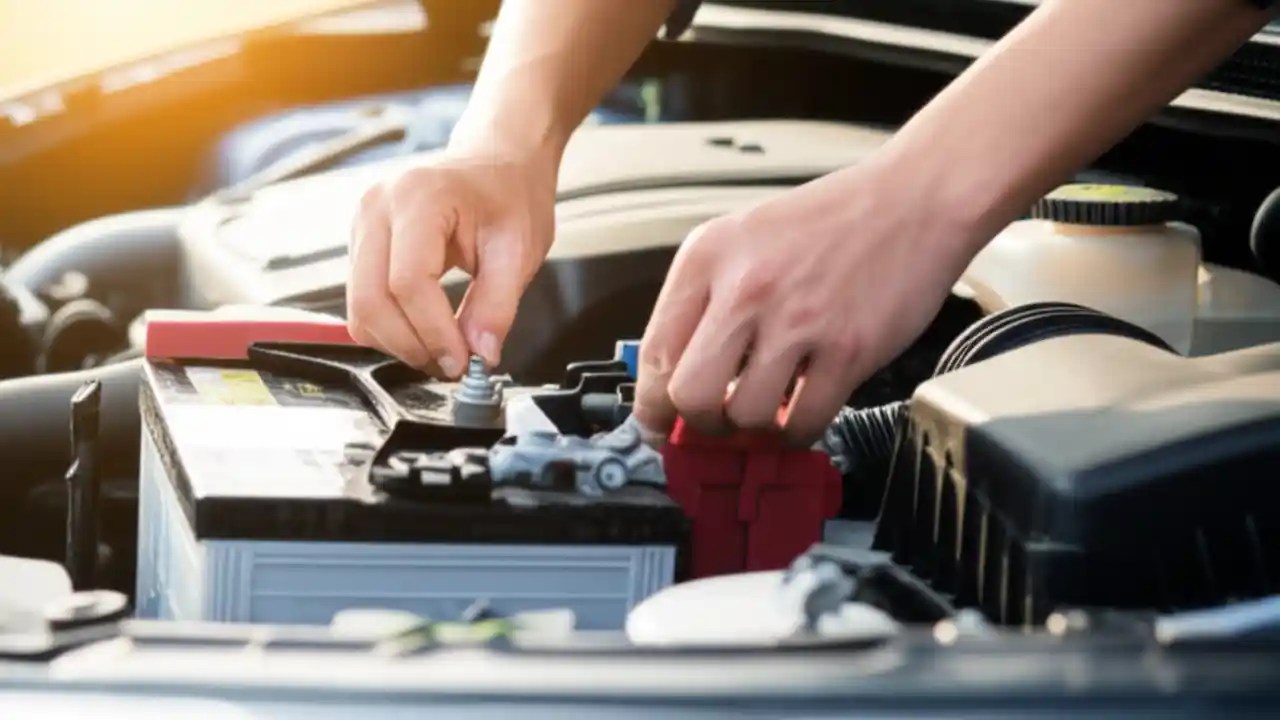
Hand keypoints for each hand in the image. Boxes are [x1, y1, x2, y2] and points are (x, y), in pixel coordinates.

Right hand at [346, 148, 556, 377]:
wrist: (495, 161)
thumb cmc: (509, 193)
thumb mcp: (519, 249)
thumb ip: (498, 305)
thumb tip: (480, 354)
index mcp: (418, 198)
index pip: (408, 282)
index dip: (434, 333)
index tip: (464, 361)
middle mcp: (377, 208)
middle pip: (370, 300)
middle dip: (411, 345)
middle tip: (453, 365)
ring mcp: (362, 225)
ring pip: (359, 308)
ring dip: (398, 343)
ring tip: (443, 350)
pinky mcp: (360, 244)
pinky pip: (361, 300)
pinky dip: (391, 328)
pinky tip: (426, 331)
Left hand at [633, 157, 984, 445]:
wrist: (911, 200)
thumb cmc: (830, 223)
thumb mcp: (743, 241)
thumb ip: (706, 302)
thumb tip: (677, 378)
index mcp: (707, 256)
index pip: (653, 354)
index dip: (651, 405)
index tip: (658, 424)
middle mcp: (745, 287)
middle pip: (690, 397)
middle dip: (700, 424)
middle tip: (717, 422)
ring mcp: (798, 319)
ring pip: (747, 417)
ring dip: (756, 427)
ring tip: (770, 406)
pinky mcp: (848, 349)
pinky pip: (804, 422)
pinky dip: (798, 432)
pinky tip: (802, 411)